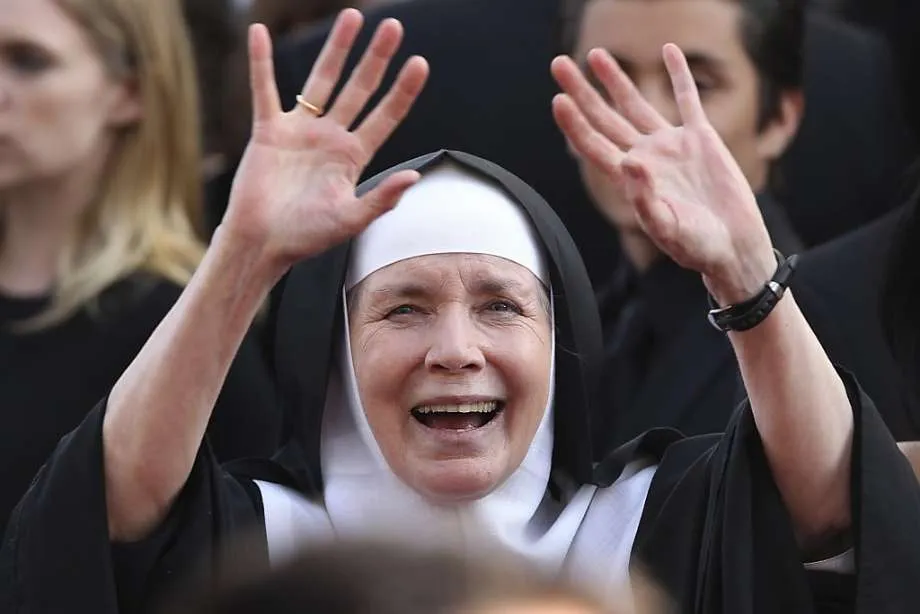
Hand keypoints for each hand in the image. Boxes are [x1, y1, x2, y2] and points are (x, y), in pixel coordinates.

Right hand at [221, 10, 428, 275]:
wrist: (262, 243)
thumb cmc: (306, 237)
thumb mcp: (350, 219)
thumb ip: (381, 198)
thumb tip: (415, 176)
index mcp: (353, 157)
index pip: (385, 116)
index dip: (402, 91)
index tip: (420, 63)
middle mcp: (331, 137)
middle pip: (359, 88)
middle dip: (376, 58)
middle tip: (393, 26)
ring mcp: (300, 131)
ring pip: (321, 81)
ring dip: (336, 49)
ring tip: (352, 17)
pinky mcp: (269, 131)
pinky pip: (264, 90)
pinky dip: (261, 63)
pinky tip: (259, 33)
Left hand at [551, 45, 775, 304]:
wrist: (733, 246)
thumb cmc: (696, 247)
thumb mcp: (668, 230)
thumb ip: (646, 200)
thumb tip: (630, 163)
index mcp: (629, 181)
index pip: (594, 146)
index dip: (575, 124)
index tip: (558, 100)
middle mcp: (644, 158)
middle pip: (605, 118)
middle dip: (582, 92)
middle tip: (559, 64)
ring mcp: (671, 146)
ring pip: (636, 104)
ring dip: (616, 80)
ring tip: (596, 54)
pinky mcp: (701, 139)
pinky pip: (688, 99)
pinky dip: (679, 74)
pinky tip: (669, 50)